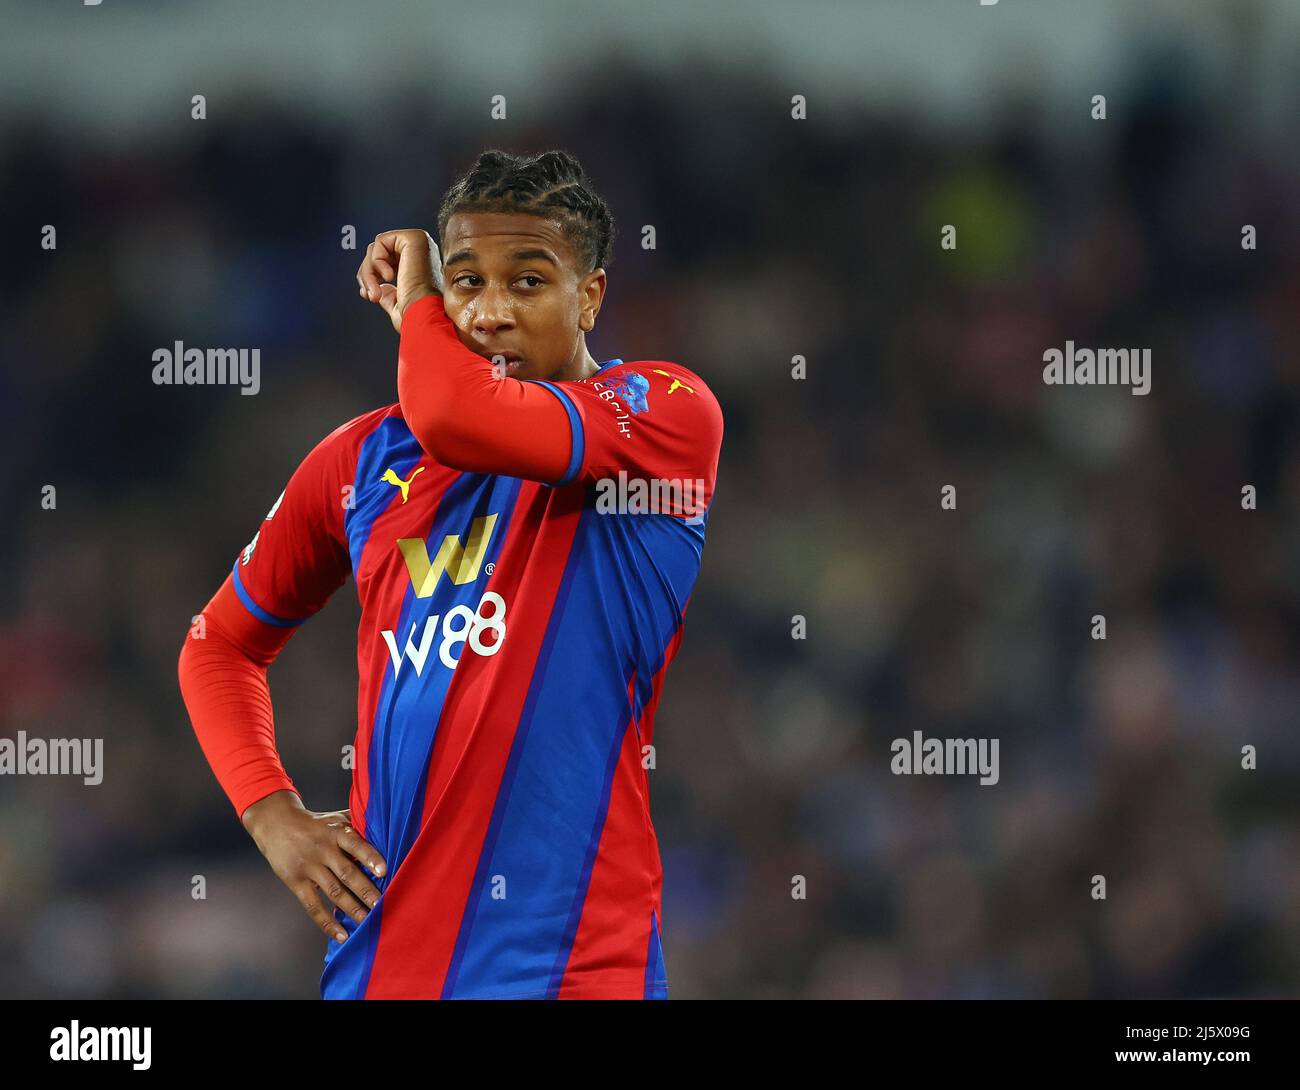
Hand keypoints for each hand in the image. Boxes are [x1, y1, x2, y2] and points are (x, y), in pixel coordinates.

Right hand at [241, 789, 387, 943]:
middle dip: (365, 890)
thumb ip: (358, 823)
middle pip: (347, 872)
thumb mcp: (335, 817)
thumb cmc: (314, 823)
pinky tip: (341, 935)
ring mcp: (309, 867)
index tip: (384, 871)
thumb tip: (386, 829)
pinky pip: (313, 906)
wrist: (276, 824)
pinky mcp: (296, 883)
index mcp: (335, 832)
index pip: (355, 844)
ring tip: (368, 922)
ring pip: (334, 891)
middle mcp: (323, 850)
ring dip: (352, 909)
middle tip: (382, 905)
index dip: (370, 857)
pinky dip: (327, 923)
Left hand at [356, 229, 442, 332]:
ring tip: (376, 292)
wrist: (424, 316)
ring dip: (369, 272)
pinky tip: (389, 277)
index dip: (372, 277)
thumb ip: (388, 293)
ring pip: (376, 248)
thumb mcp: (397, 302)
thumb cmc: (416, 315)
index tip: (369, 295)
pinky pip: (381, 242)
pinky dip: (376, 261)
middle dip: (367, 275)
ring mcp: (420, 243)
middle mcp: (422, 252)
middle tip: (371, 295)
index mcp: (421, 266)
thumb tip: (379, 288)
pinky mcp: (414, 238)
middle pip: (379, 253)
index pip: (387, 261)